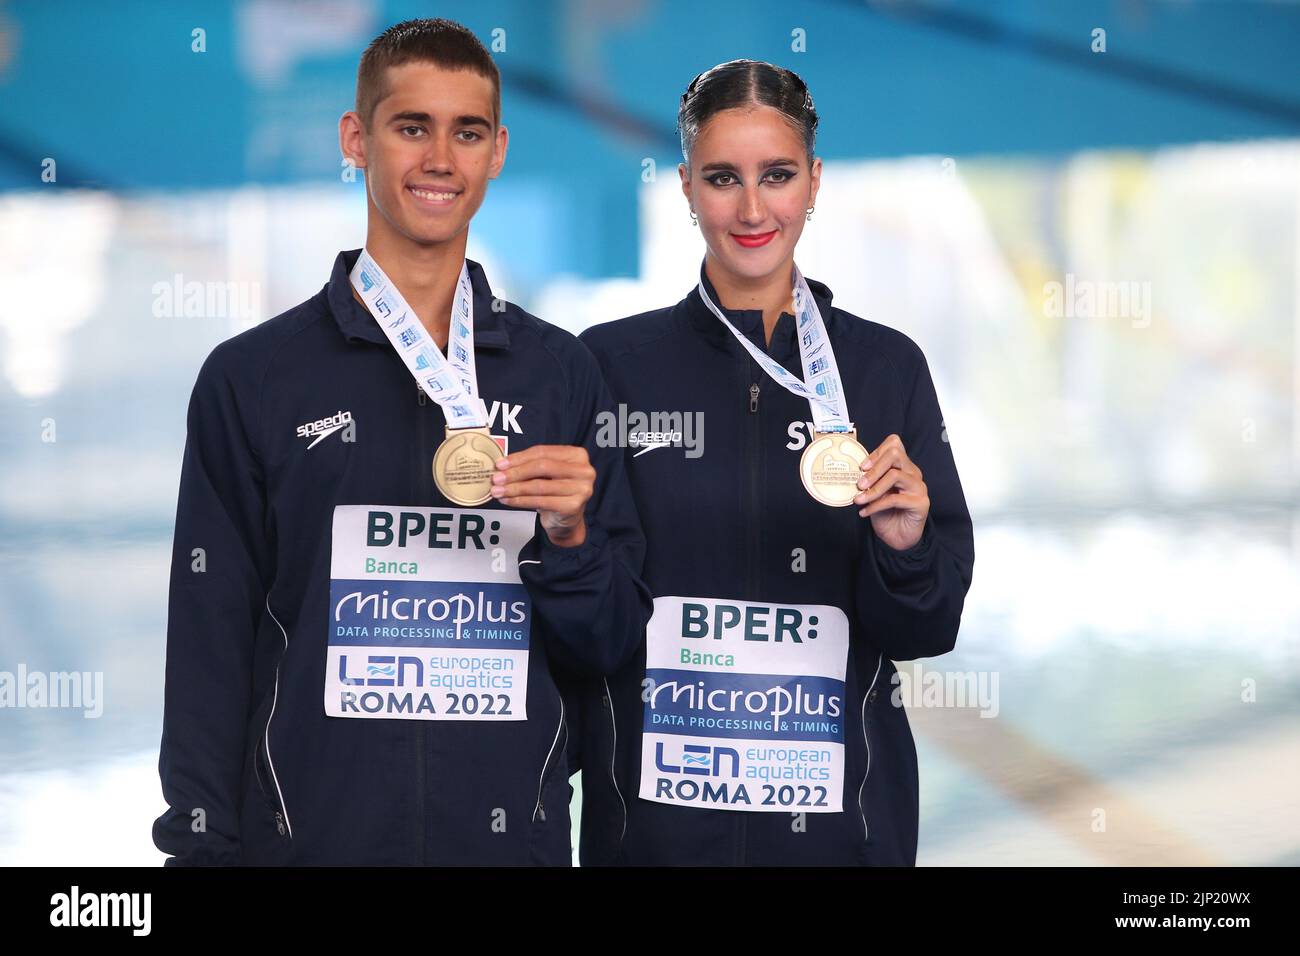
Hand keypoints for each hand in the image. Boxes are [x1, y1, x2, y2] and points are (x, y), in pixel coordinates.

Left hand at [490, 444, 594, 546]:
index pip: (543, 452)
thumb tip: (502, 465)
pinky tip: (508, 500)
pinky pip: (540, 501)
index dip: (519, 457)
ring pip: (539, 486)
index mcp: (577, 455)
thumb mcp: (546, 473)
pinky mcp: (573, 506)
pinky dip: (520, 501)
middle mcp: (584, 470)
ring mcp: (581, 489)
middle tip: (496, 478)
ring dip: (515, 489)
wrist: (566, 519)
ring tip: (498, 491)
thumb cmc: (555, 491)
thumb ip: (530, 465)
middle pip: (542, 467)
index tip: (500, 464)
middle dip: (516, 473)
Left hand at [853, 433, 928, 550]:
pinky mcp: (921, 503)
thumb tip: (853, 473)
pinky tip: (865, 512)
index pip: (894, 445)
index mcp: (903, 466)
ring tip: (859, 499)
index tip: (861, 467)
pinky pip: (895, 499)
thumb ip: (869, 480)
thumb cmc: (885, 513)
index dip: (876, 452)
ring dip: (873, 488)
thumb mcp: (874, 493)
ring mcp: (918, 486)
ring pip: (895, 475)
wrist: (897, 537)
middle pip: (895, 455)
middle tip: (859, 484)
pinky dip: (876, 505)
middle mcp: (913, 473)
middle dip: (874, 468)